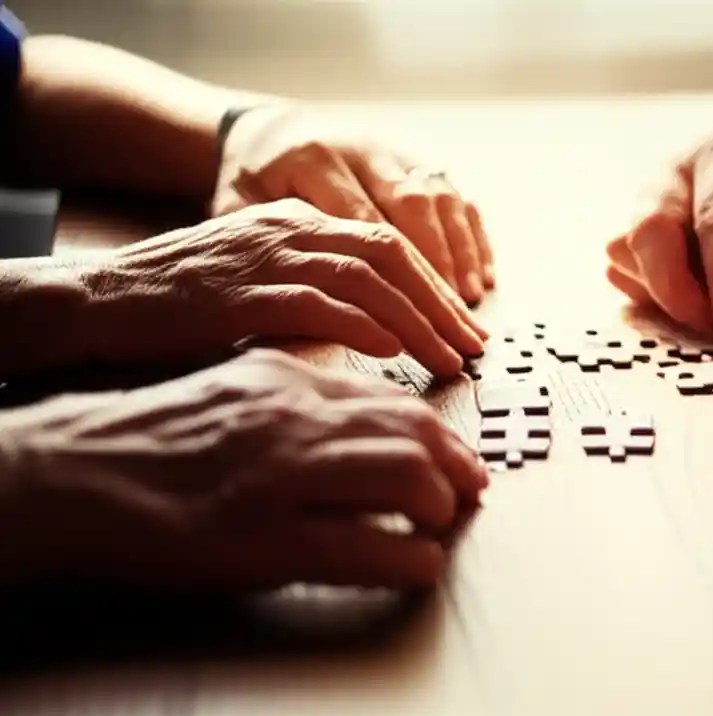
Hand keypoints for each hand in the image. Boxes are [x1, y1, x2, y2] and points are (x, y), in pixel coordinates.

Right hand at [0, 349, 486, 588]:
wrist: (75, 470)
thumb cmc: (152, 435)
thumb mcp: (237, 387)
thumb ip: (300, 392)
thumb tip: (361, 416)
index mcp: (289, 381)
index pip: (394, 398)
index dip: (442, 431)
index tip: (460, 454)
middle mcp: (294, 419)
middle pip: (414, 431)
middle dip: (458, 466)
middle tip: (471, 491)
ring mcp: (282, 477)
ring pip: (405, 478)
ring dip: (442, 507)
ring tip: (446, 525)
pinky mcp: (265, 539)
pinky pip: (370, 549)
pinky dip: (413, 560)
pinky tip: (422, 564)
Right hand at [77, 199, 484, 376]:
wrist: (100, 300)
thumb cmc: (182, 305)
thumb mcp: (260, 285)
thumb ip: (316, 296)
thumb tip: (382, 335)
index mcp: (298, 222)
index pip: (389, 245)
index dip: (436, 287)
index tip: (466, 326)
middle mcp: (290, 229)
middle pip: (391, 256)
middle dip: (441, 304)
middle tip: (474, 346)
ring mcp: (266, 256)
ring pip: (366, 278)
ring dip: (416, 321)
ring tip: (447, 359)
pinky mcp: (242, 291)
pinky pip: (316, 301)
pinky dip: (360, 324)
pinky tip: (390, 349)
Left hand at [214, 105, 494, 303]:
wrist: (268, 129)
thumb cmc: (252, 180)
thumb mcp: (240, 209)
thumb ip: (267, 245)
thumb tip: (296, 300)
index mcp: (316, 159)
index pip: (363, 221)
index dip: (388, 273)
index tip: (404, 320)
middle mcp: (366, 150)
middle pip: (413, 209)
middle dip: (437, 270)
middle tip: (451, 322)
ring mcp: (399, 153)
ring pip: (442, 202)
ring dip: (461, 257)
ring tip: (469, 307)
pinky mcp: (420, 161)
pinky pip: (458, 198)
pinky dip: (474, 239)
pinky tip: (483, 278)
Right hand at [606, 130, 712, 341]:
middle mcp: (674, 170)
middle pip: (650, 231)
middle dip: (678, 293)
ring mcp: (646, 195)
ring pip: (627, 252)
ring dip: (662, 295)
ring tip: (712, 312)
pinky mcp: (632, 223)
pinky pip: (622, 267)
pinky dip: (650, 293)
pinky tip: (692, 296)